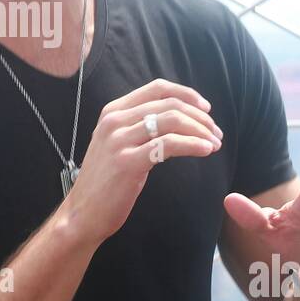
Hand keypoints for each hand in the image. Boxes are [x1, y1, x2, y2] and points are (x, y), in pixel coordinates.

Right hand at [63, 78, 222, 246]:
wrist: (83, 212)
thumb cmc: (107, 181)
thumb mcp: (118, 143)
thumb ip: (139, 127)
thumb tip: (179, 119)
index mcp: (113, 111)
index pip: (157, 88)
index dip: (187, 94)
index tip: (206, 108)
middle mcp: (114, 120)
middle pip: (169, 105)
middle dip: (200, 117)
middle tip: (216, 132)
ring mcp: (118, 140)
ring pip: (171, 121)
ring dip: (200, 130)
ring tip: (215, 143)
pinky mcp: (127, 162)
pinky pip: (168, 145)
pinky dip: (193, 145)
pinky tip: (205, 151)